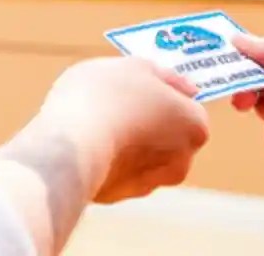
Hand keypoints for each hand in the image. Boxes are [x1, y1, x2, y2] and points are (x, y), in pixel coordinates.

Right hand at [40, 57, 209, 202]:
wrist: (69, 147)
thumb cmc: (104, 97)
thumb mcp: (134, 66)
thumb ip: (164, 76)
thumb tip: (186, 88)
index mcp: (194, 125)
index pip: (187, 107)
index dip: (161, 94)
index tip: (138, 87)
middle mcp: (181, 160)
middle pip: (168, 135)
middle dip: (147, 122)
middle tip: (116, 103)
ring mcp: (149, 182)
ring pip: (141, 157)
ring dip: (126, 143)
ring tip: (94, 122)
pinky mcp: (117, 196)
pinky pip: (116, 172)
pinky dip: (107, 160)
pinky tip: (84, 143)